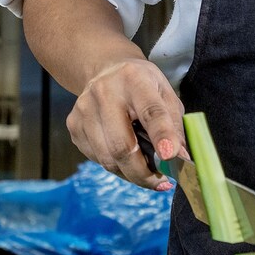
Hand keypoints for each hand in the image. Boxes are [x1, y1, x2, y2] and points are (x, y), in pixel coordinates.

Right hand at [64, 57, 183, 190]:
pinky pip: (97, 159)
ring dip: (131, 174)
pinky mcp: (73, 125)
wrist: (106, 71)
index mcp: (134, 79)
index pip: (151, 112)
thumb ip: (175, 126)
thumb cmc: (142, 86)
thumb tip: (181, 160)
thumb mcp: (166, 94)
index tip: (172, 157)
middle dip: (143, 173)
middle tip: (161, 183)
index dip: (162, 136)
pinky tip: (126, 160)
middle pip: (122, 145)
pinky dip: (116, 167)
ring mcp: (84, 109)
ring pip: (107, 159)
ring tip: (146, 173)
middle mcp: (104, 92)